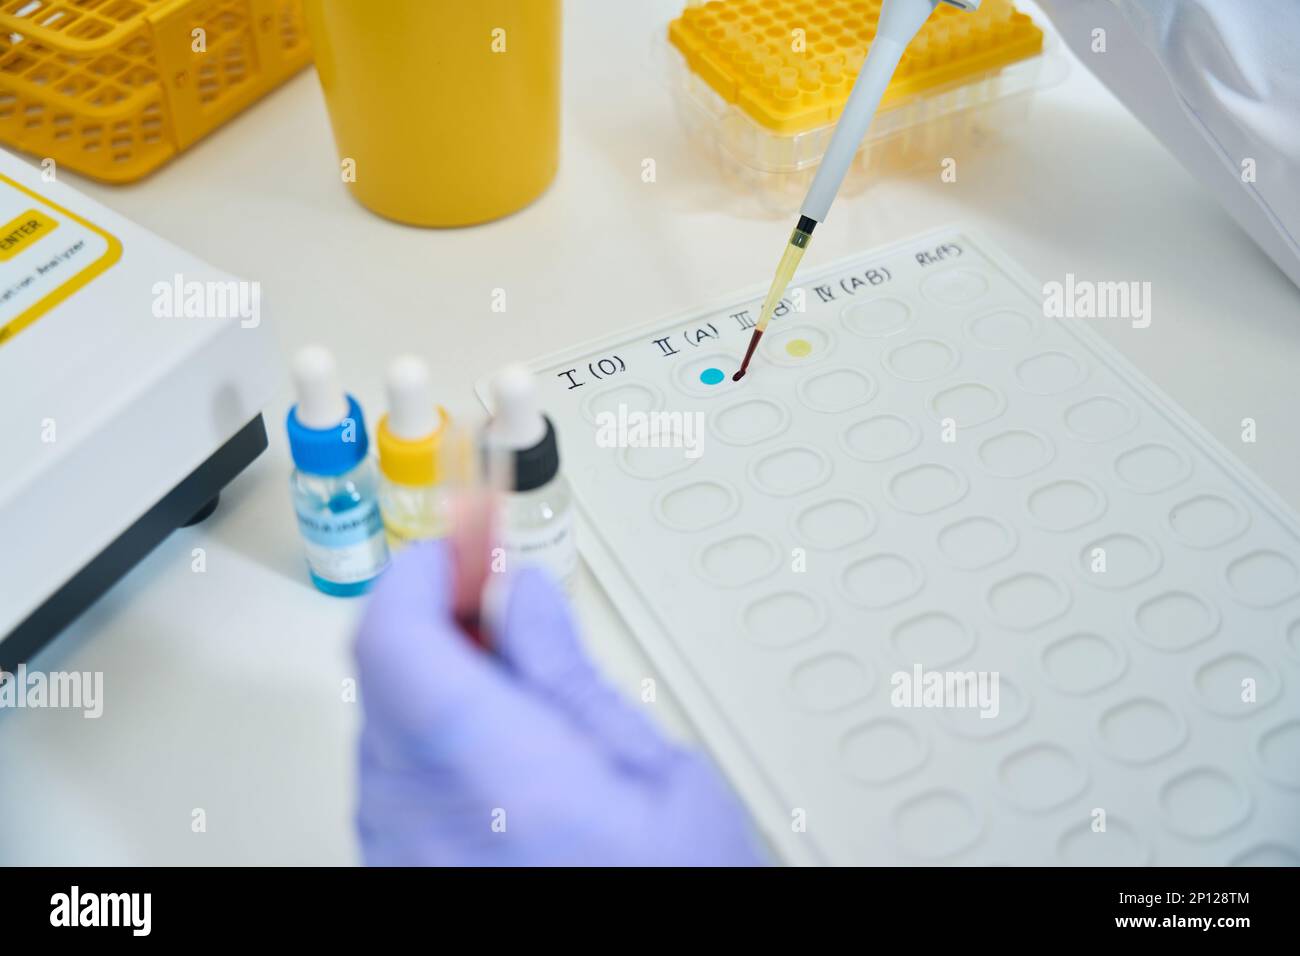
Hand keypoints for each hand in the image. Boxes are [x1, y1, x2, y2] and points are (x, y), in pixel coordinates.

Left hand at [354, 540, 765, 865]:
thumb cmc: (680, 902)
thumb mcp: (655, 776)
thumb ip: (569, 676)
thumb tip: (525, 598)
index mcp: (492, 773)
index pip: (395, 636)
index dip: (423, 570)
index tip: (467, 540)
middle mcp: (419, 820)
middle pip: (383, 673)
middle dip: (438, 614)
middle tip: (498, 586)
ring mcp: (399, 858)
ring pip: (382, 723)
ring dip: (435, 672)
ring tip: (515, 665)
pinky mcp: (401, 879)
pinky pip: (392, 779)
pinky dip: (430, 732)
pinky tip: (496, 733)